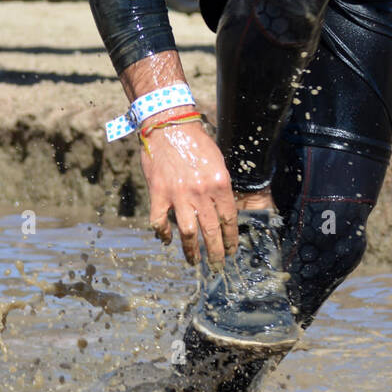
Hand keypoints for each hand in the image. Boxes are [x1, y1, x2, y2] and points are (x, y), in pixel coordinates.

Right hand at [139, 107, 238, 265]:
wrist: (169, 125)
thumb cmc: (196, 141)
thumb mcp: (217, 161)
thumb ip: (220, 186)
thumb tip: (223, 210)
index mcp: (220, 183)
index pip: (229, 218)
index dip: (231, 238)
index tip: (232, 250)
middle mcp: (201, 192)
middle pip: (212, 230)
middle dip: (216, 251)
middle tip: (218, 265)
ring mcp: (179, 194)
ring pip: (188, 232)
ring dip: (192, 250)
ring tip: (195, 262)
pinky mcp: (159, 193)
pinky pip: (160, 221)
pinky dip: (163, 233)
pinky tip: (166, 241)